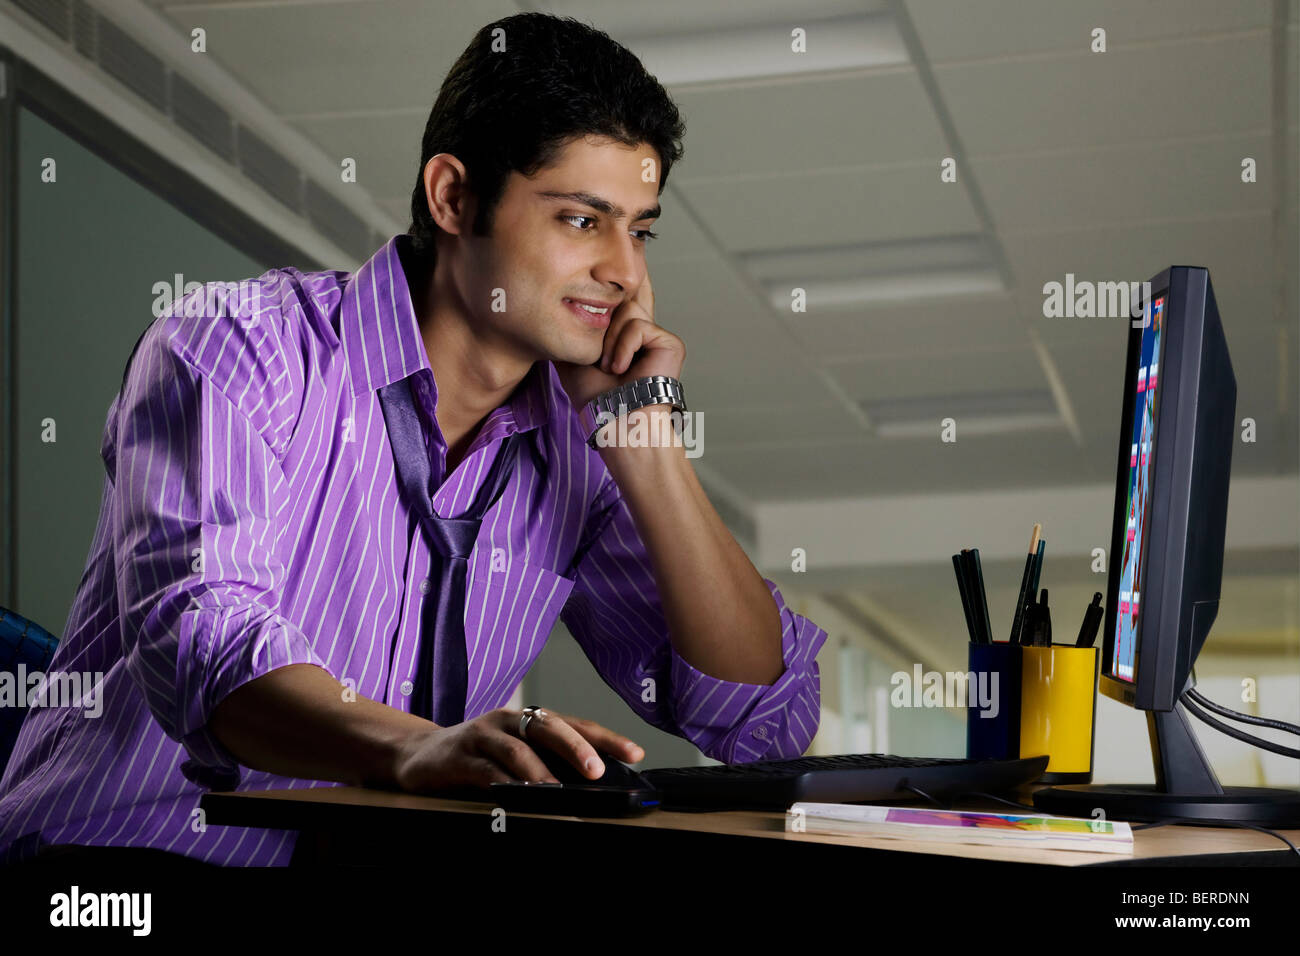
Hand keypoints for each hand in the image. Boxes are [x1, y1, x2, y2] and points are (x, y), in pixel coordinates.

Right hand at [391, 707, 644, 791]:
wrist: (419, 755)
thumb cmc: (478, 758)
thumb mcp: (516, 757)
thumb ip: (547, 764)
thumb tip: (593, 785)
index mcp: (529, 719)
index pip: (575, 724)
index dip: (606, 738)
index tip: (635, 754)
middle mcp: (509, 720)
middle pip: (549, 727)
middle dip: (577, 748)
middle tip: (598, 771)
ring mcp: (483, 735)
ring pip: (518, 748)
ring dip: (540, 770)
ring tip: (558, 790)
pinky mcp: (460, 756)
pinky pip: (487, 769)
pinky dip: (505, 782)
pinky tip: (519, 795)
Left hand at [554, 271, 685, 409]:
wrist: (614, 420)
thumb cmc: (594, 398)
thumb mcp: (574, 356)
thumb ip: (573, 330)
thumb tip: (557, 308)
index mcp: (625, 337)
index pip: (624, 299)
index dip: (624, 280)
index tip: (625, 255)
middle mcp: (643, 334)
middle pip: (623, 296)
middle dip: (604, 318)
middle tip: (600, 356)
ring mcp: (658, 338)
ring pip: (627, 309)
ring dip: (609, 341)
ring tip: (609, 367)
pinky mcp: (669, 343)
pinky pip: (638, 325)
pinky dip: (622, 347)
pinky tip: (620, 369)